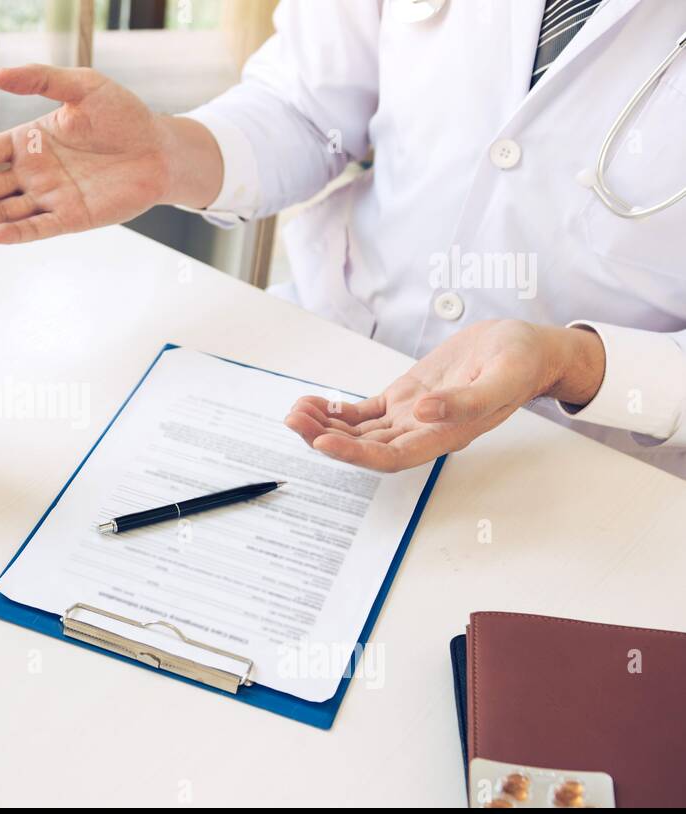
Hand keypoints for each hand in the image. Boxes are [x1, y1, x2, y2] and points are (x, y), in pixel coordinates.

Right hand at [0, 64, 222, 243]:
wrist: (160, 148)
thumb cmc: (123, 115)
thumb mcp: (81, 85)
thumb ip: (40, 79)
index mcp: (29, 141)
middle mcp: (34, 172)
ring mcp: (50, 197)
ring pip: (5, 210)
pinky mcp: (71, 217)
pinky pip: (39, 226)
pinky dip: (17, 231)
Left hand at [283, 320, 605, 471]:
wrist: (527, 347)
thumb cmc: (521, 361)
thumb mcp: (502, 376)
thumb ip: (466, 400)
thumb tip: (423, 413)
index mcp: (446, 435)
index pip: (392, 457)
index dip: (356, 454)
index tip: (323, 442)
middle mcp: (423, 432)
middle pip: (366, 448)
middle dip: (326, 438)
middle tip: (294, 421)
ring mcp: (410, 416)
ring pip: (358, 431)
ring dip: (324, 426)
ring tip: (295, 412)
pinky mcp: (403, 398)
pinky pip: (363, 412)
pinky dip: (335, 410)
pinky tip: (312, 403)